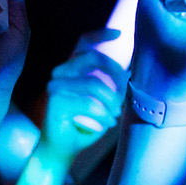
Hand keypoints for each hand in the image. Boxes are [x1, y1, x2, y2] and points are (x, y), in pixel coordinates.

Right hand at [38, 30, 124, 160]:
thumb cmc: (82, 126)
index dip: (100, 34)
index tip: (119, 34)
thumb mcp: (100, 103)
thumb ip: (111, 86)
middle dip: (114, 75)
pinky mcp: (55, 101)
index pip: (83, 43)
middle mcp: (60, 73)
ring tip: (115, 115)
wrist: (61, 150)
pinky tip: (108, 123)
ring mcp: (55, 86)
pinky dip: (102, 114)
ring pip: (93, 83)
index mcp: (70, 70)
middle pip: (93, 58)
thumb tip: (130, 72)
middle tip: (122, 98)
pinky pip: (88, 103)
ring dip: (110, 101)